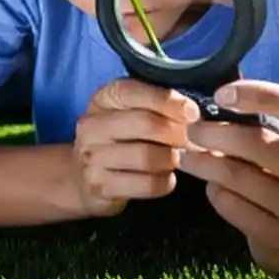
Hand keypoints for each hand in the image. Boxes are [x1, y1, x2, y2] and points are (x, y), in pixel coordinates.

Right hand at [73, 78, 201, 216]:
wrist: (85, 175)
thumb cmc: (121, 138)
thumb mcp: (132, 110)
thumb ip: (158, 104)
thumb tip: (193, 113)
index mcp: (103, 98)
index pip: (135, 92)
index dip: (168, 102)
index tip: (192, 113)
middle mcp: (92, 124)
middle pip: (146, 124)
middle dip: (177, 133)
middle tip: (190, 141)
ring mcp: (92, 157)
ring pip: (148, 157)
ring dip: (171, 160)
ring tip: (174, 159)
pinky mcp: (100, 186)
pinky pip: (147, 184)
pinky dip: (164, 182)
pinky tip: (164, 177)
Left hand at [177, 80, 278, 276]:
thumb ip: (264, 122)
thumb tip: (215, 93)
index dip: (263, 94)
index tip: (221, 93)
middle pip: (257, 144)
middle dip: (213, 133)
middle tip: (189, 130)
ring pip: (237, 176)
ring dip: (203, 162)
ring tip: (185, 155)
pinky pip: (232, 206)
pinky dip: (214, 191)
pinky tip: (212, 185)